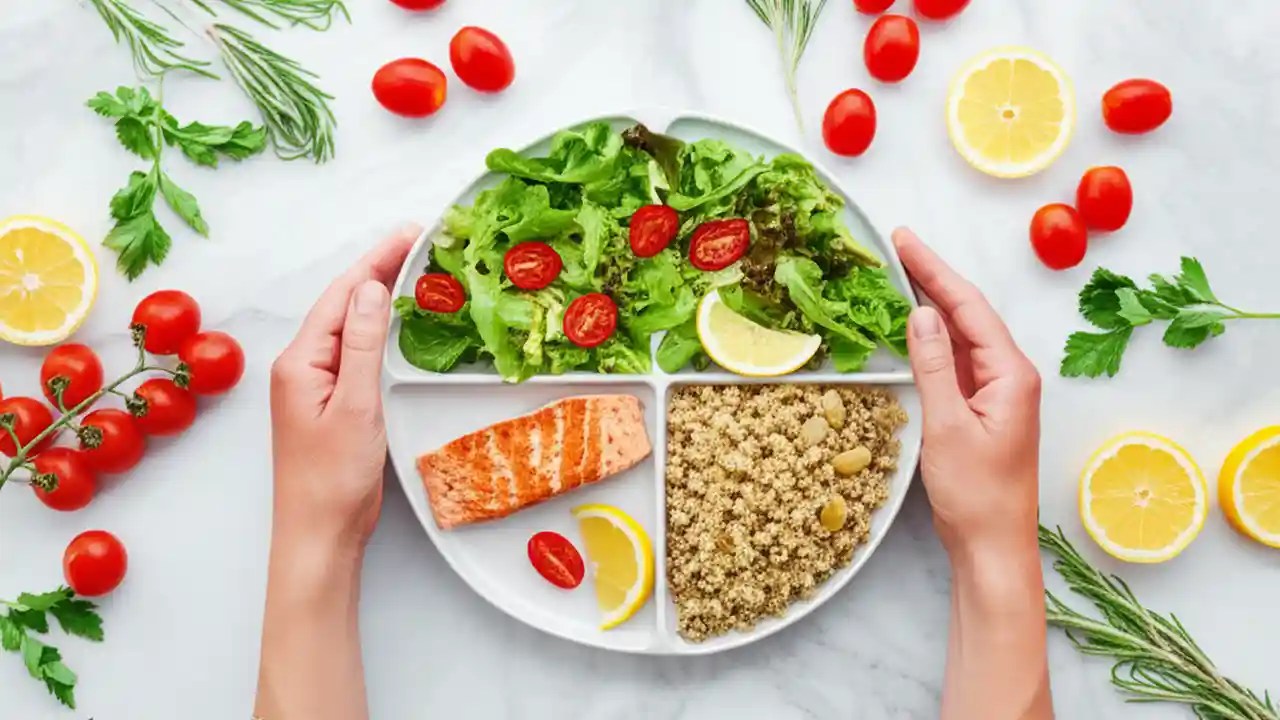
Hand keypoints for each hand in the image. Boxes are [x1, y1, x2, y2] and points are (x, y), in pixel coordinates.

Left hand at [269, 225, 418, 551]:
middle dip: (379, 269)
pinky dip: (379, 329)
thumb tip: (372, 290)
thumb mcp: (355, 407)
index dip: (375, 260)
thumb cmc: (332, 480)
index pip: (342, 295)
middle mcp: (303, 366)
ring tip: (413, 269)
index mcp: (301, 361)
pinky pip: (355, 351)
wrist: (318, 534)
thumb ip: (364, 346)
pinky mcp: (331, 402)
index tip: (409, 233)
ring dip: (379, 295)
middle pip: (344, 304)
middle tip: (419, 242)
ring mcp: (315, 384)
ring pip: (350, 326)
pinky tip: (396, 323)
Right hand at [893, 228, 1041, 557]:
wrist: (993, 546)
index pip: (969, 307)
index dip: (934, 270)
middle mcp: (1010, 376)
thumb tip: (921, 314)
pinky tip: (913, 327)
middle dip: (933, 278)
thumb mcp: (948, 425)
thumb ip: (934, 365)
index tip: (905, 241)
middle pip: (969, 313)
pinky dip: (933, 339)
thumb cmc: (977, 494)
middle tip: (899, 246)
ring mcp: (997, 392)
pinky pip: (957, 361)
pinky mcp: (982, 409)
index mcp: (1011, 373)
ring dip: (933, 304)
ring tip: (901, 273)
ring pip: (963, 335)